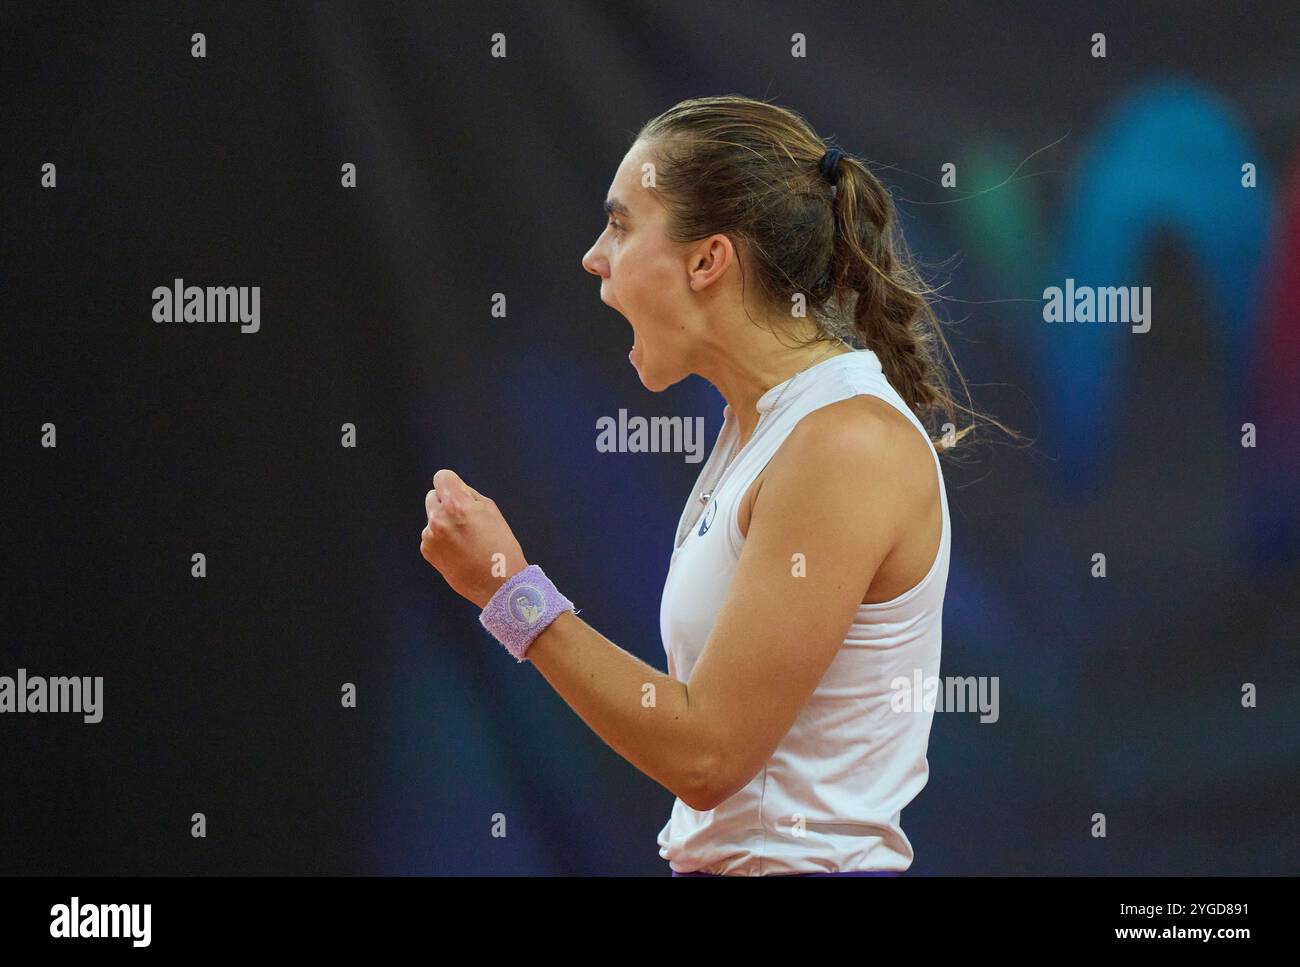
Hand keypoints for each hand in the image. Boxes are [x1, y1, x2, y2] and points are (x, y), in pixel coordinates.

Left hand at [421, 469, 528, 608]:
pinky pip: (431, 536)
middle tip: (464, 519)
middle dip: (446, 503)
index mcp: (456, 505)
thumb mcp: (491, 511)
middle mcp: (439, 519)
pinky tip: (458, 551)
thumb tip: (455, 489)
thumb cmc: (500, 545)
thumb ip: (469, 495)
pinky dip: (441, 540)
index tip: (458, 492)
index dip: (451, 484)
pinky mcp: (427, 551)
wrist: (498, 583)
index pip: (441, 478)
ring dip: (443, 523)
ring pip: (432, 518)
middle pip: (433, 496)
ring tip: (465, 540)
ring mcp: (430, 536)